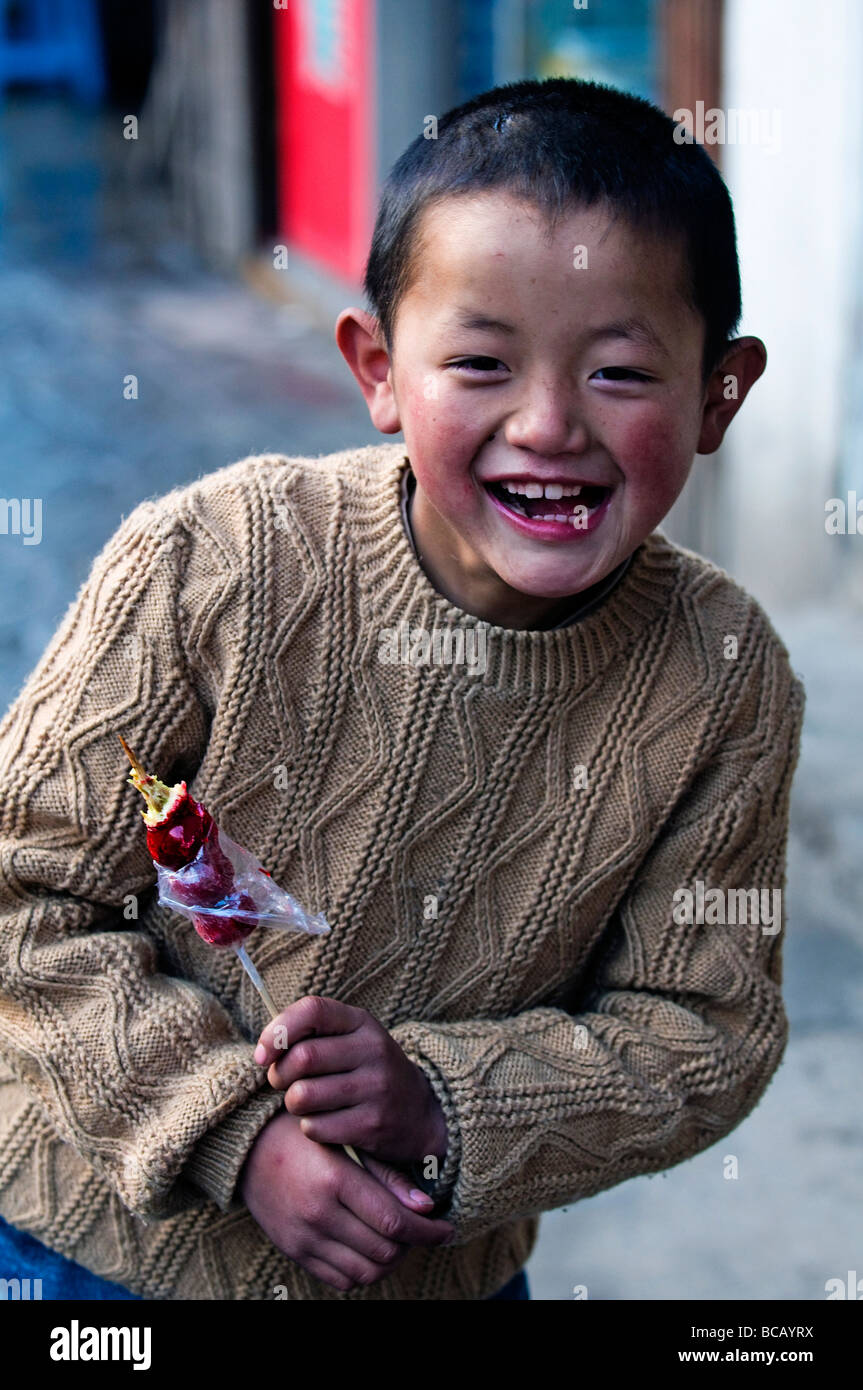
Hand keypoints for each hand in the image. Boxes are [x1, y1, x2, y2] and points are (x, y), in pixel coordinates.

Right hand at [239, 1111, 453, 1292]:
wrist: (247, 1152)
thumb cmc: (304, 1136)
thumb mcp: (346, 1142)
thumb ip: (385, 1175)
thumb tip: (427, 1206)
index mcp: (335, 1180)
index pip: (395, 1222)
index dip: (429, 1231)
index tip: (447, 1227)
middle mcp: (318, 1214)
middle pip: (385, 1251)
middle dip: (415, 1244)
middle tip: (424, 1228)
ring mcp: (304, 1239)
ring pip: (366, 1272)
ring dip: (392, 1261)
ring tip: (400, 1240)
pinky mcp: (295, 1253)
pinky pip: (341, 1280)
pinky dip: (364, 1271)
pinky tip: (372, 1247)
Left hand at [254, 995, 448, 1165]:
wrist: (419, 1113)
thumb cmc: (367, 1072)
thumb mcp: (351, 1040)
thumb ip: (312, 1035)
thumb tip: (263, 1049)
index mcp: (362, 1022)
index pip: (312, 1010)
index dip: (277, 1031)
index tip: (262, 1054)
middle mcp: (373, 1050)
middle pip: (302, 1058)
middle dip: (279, 1075)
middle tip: (282, 1082)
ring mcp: (375, 1088)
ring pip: (303, 1096)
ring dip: (292, 1103)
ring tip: (305, 1102)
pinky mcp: (372, 1124)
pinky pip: (315, 1127)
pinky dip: (309, 1127)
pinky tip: (324, 1122)